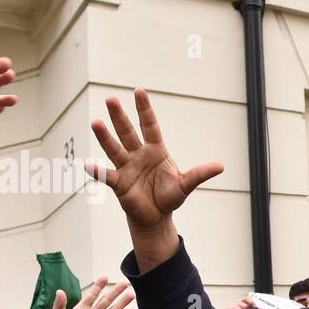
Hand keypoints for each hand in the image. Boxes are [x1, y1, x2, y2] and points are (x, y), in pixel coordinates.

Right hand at [86, 90, 223, 268]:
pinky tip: (88, 164)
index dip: (144, 109)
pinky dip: (98, 171)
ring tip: (95, 123)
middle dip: (119, 116)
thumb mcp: (186, 184)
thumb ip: (200, 174)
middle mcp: (138, 155)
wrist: (156, 217)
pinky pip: (107, 175)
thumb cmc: (169, 196)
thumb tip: (221, 166)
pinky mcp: (119, 183)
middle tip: (110, 98)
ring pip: (114, 149)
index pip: (149, 126)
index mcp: (156, 150)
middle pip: (127, 132)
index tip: (139, 91)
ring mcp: (127, 168)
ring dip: (105, 137)